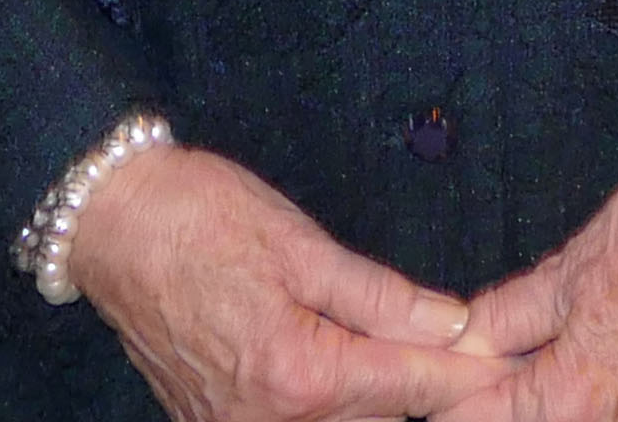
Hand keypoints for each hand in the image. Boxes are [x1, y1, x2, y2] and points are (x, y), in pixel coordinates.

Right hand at [65, 140, 507, 421]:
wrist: (109, 225)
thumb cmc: (200, 216)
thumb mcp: (300, 243)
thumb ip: (378, 296)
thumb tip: (451, 324)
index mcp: (298, 373)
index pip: (409, 385)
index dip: (465, 374)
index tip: (508, 367)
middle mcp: (268, 420)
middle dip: (424, 394)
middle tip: (469, 360)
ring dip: (377, 405)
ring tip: (412, 364)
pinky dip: (330, 411)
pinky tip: (349, 379)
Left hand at [448, 174, 617, 421]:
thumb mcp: (572, 265)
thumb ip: (511, 312)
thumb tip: (467, 335)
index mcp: (569, 402)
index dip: (451, 394)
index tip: (448, 369)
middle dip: (507, 401)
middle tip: (504, 359)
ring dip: (558, 404)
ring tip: (559, 359)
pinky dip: (608, 407)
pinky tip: (609, 369)